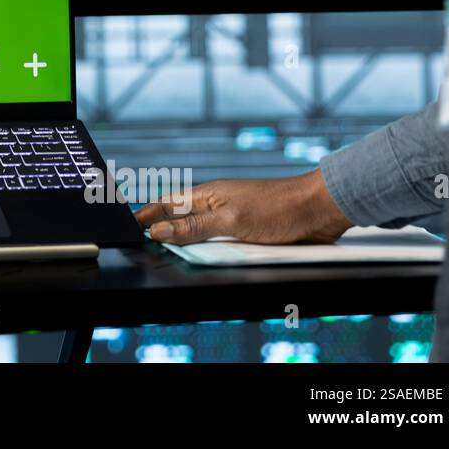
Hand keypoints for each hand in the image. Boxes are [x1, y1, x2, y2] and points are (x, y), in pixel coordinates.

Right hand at [134, 169, 352, 245]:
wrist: (320, 210)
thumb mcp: (230, 221)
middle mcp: (217, 205)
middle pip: (180, 217)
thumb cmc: (279, 208)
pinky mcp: (249, 231)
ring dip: (183, 236)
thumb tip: (159, 231)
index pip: (167, 205)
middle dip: (160, 225)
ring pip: (200, 229)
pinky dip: (206, 246)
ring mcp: (233, 218)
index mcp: (208, 196)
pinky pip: (220, 239)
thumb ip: (194, 227)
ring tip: (162, 243)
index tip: (128, 224)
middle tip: (139, 235)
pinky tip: (203, 252)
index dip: (147, 215)